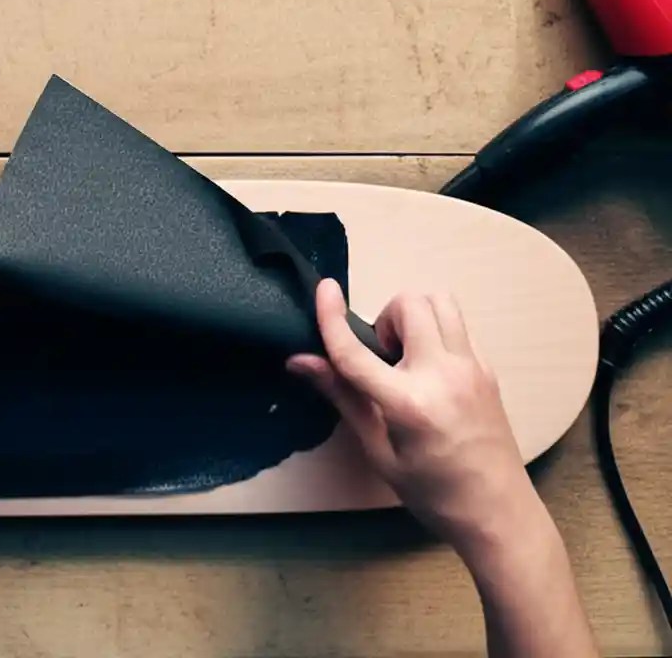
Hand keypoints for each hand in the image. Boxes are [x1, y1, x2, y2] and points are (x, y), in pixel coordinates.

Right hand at [286, 279, 538, 558]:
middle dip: (385, 319)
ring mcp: (472, 367)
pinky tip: (429, 372)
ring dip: (414, 316)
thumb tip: (301, 361)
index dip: (333, 317)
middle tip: (382, 358)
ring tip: (405, 357)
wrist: (498, 511)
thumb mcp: (378, 451)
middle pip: (410, 303)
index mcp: (409, 403)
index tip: (323, 288)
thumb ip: (343, 397)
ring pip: (441, 301)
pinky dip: (435, 333)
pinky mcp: (488, 368)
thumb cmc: (432, 493)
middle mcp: (444, 374)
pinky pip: (458, 326)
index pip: (357, 350)